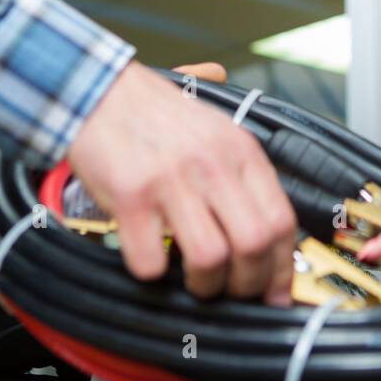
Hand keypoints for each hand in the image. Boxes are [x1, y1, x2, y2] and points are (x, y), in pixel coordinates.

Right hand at [66, 60, 295, 305]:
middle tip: (232, 290)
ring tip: (193, 280)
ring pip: (210, 259)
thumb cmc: (154, 112)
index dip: (282, 267)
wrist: (98, 89)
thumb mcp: (215, 124)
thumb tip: (269, 220)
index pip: (281, 220)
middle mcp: (212, 164)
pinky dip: (153, 272)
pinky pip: (151, 259)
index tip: (275, 291)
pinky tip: (151, 256)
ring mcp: (171, 180)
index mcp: (240, 150)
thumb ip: (242, 167)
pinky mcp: (131, 196)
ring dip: (204, 285)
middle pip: (254, 245)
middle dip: (247, 284)